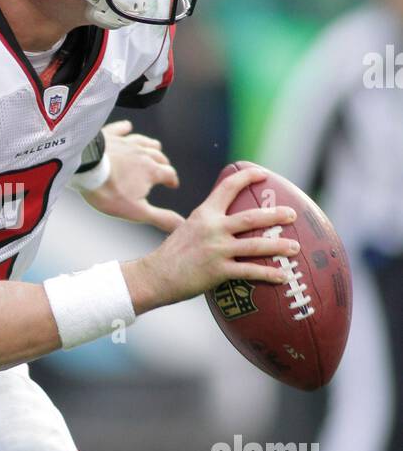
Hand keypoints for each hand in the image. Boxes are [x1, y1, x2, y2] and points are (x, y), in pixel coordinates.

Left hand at [80, 120, 182, 232]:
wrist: (84, 169)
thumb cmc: (109, 192)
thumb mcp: (136, 211)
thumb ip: (160, 218)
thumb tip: (182, 225)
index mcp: (151, 171)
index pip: (169, 174)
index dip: (172, 180)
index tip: (173, 184)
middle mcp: (142, 153)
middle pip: (158, 156)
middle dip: (163, 163)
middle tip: (164, 168)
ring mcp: (125, 143)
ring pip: (144, 142)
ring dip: (151, 145)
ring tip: (156, 147)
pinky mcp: (109, 136)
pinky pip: (121, 129)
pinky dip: (126, 128)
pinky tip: (127, 126)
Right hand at [122, 165, 299, 312]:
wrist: (155, 276)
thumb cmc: (171, 255)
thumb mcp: (187, 228)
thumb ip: (206, 223)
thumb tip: (224, 222)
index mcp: (205, 213)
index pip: (228, 187)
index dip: (248, 177)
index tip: (264, 174)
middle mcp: (212, 228)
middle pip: (251, 217)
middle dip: (275, 214)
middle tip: (292, 213)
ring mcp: (216, 250)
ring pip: (256, 245)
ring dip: (279, 246)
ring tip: (295, 247)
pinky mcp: (218, 271)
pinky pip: (250, 272)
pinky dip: (269, 274)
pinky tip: (282, 276)